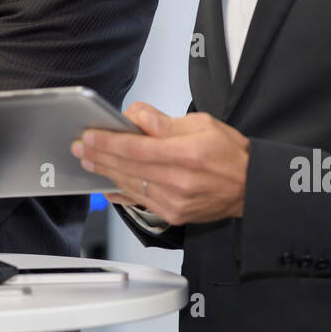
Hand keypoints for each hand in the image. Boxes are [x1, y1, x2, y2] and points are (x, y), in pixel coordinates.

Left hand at [71, 102, 249, 225]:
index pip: (136, 148)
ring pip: (131, 185)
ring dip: (106, 173)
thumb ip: (165, 122)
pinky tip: (106, 185)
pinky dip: (120, 193)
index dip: (108, 142)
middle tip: (79, 147)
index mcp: (186, 154)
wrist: (251, 187)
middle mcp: (178, 182)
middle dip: (100, 156)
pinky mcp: (174, 215)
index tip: (89, 135)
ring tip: (88, 161)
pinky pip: (140, 202)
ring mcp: (175, 202)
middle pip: (128, 168)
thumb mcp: (203, 124)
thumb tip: (136, 116)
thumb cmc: (229, 152)